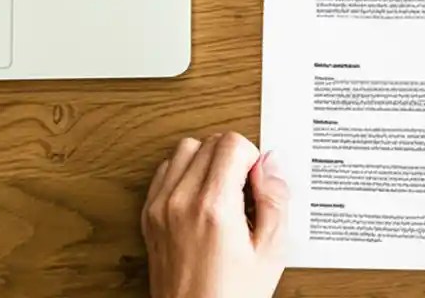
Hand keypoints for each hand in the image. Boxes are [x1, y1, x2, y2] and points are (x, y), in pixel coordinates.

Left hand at [142, 133, 289, 297]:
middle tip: (244, 189)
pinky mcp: (149, 215)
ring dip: (206, 160)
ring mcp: (160, 207)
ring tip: (222, 190)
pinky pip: (164, 171)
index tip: (257, 181)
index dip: (252, 158)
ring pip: (184, 149)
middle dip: (232, 157)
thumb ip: (276, 200)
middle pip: (209, 141)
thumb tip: (272, 164)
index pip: (232, 143)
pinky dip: (183, 173)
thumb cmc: (230, 296)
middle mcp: (181, 201)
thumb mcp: (271, 251)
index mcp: (213, 207)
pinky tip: (200, 196)